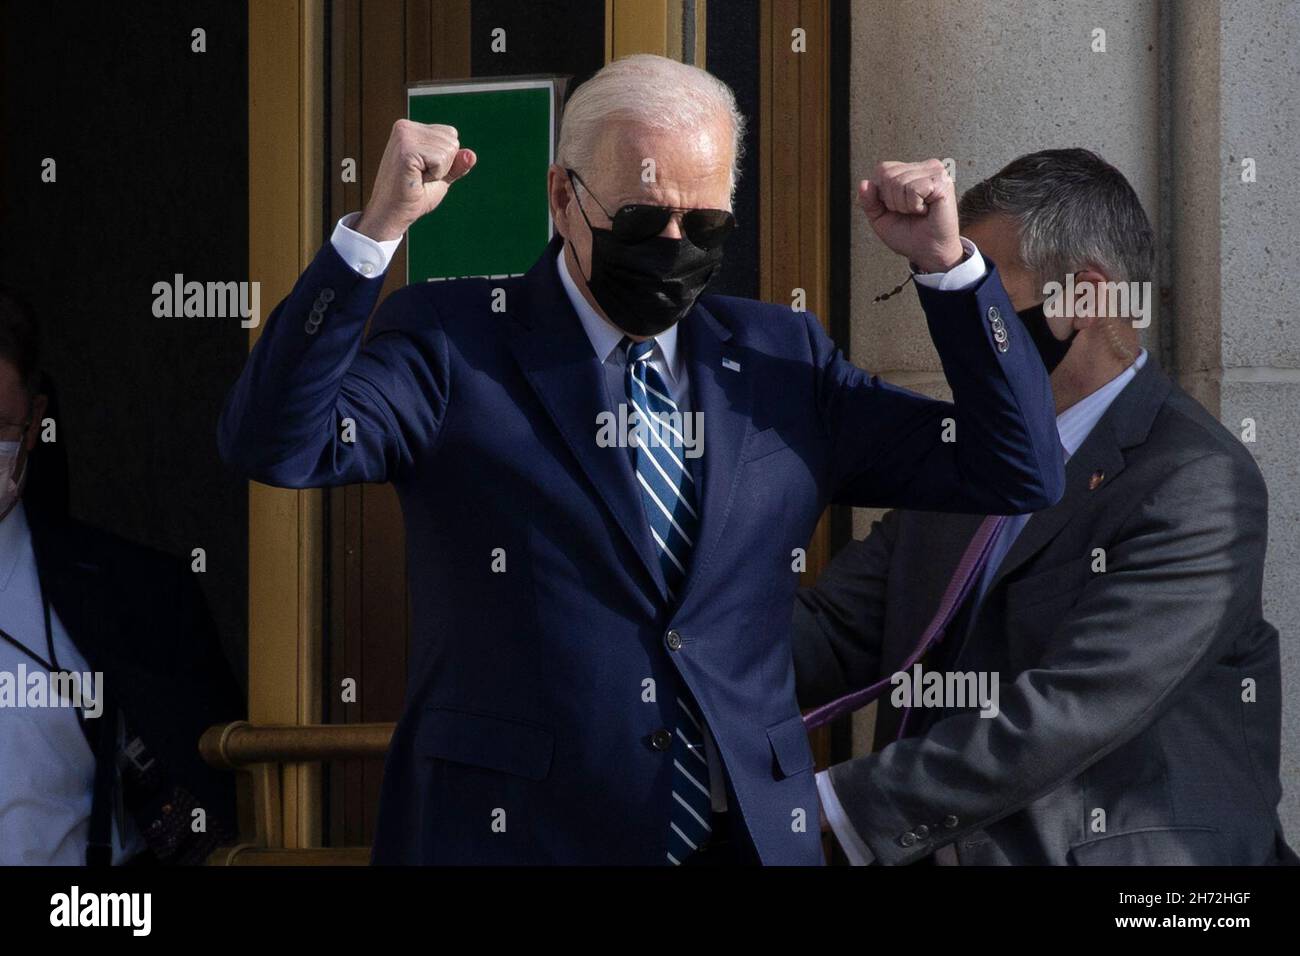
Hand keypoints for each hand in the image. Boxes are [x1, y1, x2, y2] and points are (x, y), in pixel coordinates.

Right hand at [354, 119, 476, 240]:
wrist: (392, 213)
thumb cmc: (414, 196)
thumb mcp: (442, 176)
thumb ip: (457, 164)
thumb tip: (472, 155)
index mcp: (411, 128)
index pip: (451, 134)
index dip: (446, 159)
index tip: (424, 170)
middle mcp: (405, 127)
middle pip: (452, 140)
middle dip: (444, 165)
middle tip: (420, 176)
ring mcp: (404, 136)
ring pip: (449, 149)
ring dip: (439, 171)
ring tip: (417, 178)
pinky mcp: (406, 150)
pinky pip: (440, 160)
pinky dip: (435, 175)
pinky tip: (416, 179)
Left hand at [859, 159, 963, 272]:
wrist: (928, 253)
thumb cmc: (907, 234)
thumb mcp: (879, 217)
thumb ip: (868, 200)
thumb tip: (864, 183)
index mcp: (911, 170)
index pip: (882, 169)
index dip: (881, 194)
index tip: (897, 208)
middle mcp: (925, 166)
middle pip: (888, 175)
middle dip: (892, 200)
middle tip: (909, 212)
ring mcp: (936, 171)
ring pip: (899, 183)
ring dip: (904, 205)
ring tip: (918, 212)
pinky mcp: (942, 182)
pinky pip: (913, 189)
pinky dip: (914, 206)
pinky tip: (926, 210)